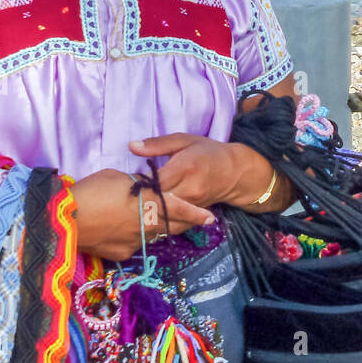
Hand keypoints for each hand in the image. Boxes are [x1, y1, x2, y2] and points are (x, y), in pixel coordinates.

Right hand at [72, 168, 213, 260]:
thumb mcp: (116, 178)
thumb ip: (135, 185)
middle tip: (196, 220)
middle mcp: (145, 225)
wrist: (62, 221)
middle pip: (172, 225)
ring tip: (163, 222)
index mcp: (146, 203)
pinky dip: (137, 236)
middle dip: (185, 222)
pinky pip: (135, 244)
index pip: (178, 207)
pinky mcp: (120, 253)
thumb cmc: (89, 192)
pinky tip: (130, 231)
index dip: (195, 213)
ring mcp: (133, 242)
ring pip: (155, 236)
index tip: (210, 218)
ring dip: (161, 229)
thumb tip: (141, 189)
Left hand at [129, 134, 294, 213]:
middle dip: (141, 201)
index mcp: (185, 167)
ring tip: (136, 207)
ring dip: (148, 212)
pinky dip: (160, 221)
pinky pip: (173, 222)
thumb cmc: (207, 152)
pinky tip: (149, 217)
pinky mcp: (194, 215)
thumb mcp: (183, 140)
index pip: (154, 182)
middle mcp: (190, 189)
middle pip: (157, 202)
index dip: (138, 184)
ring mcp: (193, 205)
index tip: (129, 181)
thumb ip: (156, 144)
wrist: (234, 171)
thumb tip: (131, 146)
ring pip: (164, 215)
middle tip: (126, 197)